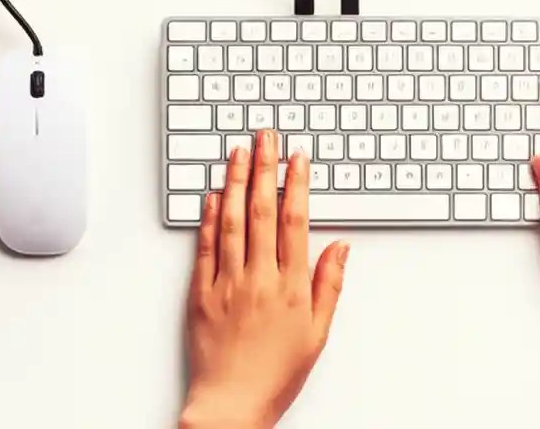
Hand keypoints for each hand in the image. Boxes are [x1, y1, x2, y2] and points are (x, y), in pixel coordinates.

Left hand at [180, 130, 348, 428]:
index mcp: (291, 287)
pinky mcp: (200, 295)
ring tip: (238, 153)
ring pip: (231, 222)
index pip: (294, 221)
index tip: (298, 158)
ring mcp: (226, 285)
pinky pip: (204, 248)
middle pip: (262, 211)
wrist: (231, 406)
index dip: (297, 184)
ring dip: (235, 182)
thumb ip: (329, 285)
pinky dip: (208, 219)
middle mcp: (258, 279)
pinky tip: (212, 196)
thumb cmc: (276, 374)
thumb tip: (339, 247)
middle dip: (265, 168)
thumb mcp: (318, 333)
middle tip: (267, 137)